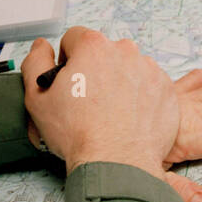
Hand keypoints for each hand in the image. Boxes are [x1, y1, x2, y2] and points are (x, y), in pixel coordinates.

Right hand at [21, 28, 178, 182]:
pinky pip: (149, 86)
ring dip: (119, 82)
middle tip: (88, 101)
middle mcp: (125, 51)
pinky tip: (129, 118)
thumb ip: (35, 63)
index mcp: (93, 47)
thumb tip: (41, 47)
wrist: (117, 163)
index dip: (67, 59)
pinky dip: (140, 97)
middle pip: (104, 53)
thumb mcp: (38, 98)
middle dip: (95, 70)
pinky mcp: (166, 89)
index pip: (75, 38)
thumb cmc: (78, 134)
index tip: (69, 80)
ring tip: (110, 113)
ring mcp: (150, 69)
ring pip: (128, 68)